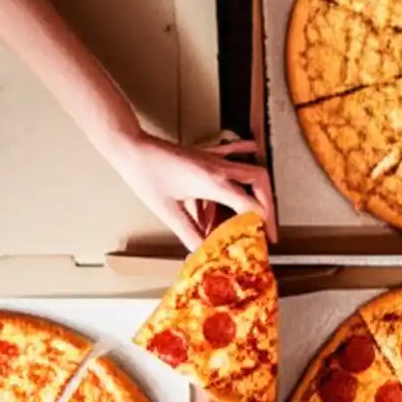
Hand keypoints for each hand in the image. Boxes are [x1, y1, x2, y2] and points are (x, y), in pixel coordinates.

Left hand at [102, 131, 276, 248]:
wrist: (132, 148)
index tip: (263, 239)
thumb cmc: (147, 175)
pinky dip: (247, 153)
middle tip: (267, 226)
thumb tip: (202, 253)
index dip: (261, 223)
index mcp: (213, 182)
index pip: (250, 204)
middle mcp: (219, 168)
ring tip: (255, 210)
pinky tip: (253, 151)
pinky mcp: (206, 153)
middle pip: (260, 183)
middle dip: (268, 206)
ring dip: (259, 189)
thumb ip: (190, 234)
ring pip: (251, 168)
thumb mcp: (169, 211)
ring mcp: (214, 158)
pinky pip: (234, 150)